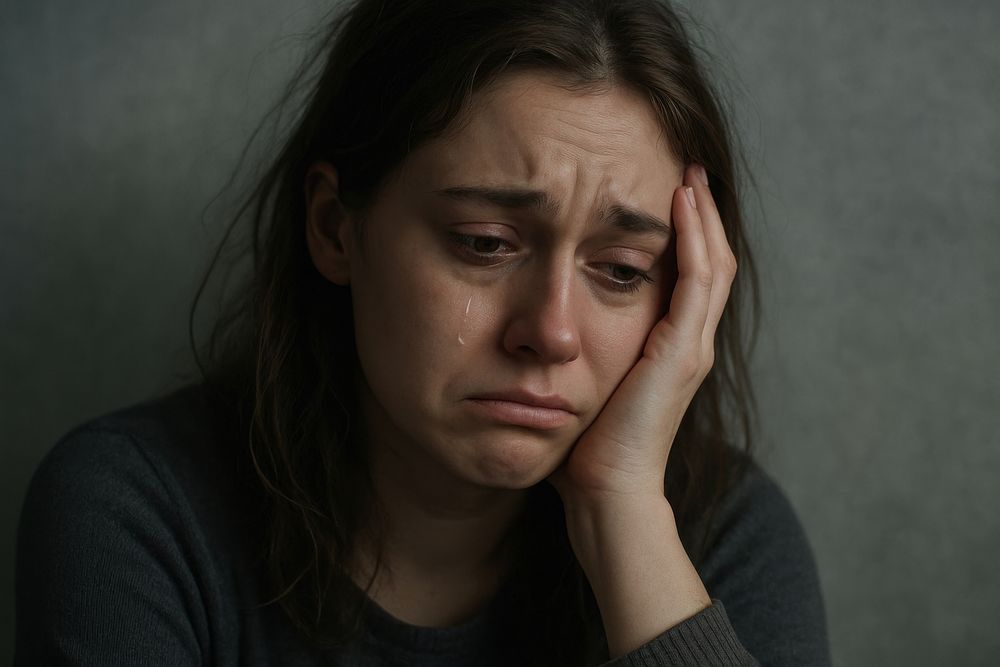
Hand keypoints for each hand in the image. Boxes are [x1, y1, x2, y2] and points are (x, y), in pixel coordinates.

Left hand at [548, 164, 736, 505]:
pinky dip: (693, 237)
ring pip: (712, 263)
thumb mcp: (587, 385)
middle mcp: (690, 343)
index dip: (686, 237)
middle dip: (700, 216)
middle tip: (687, 172)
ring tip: (688, 174)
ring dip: (701, 215)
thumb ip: (581, 355)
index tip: (668, 197)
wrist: (607, 491)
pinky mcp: (681, 350)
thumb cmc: (589, 450)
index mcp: (671, 351)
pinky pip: (698, 279)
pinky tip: (680, 203)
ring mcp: (691, 346)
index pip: (690, 279)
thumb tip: (545, 334)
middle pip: (711, 263)